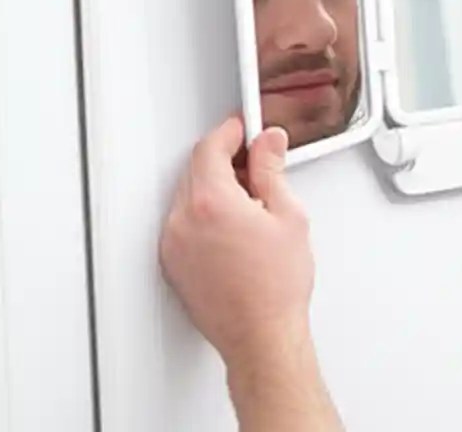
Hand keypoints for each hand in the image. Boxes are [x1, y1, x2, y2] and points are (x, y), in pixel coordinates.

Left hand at [159, 117, 313, 370]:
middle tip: (257, 165)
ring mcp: (173, 244)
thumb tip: (268, 144)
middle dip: (225, 161)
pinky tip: (235, 229)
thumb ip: (272, 171)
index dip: (231, 132)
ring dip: (214, 189)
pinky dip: (203, 216)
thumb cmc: (276, 287)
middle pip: (196, 170)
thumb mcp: (288, 215)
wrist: (261, 334)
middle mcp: (183, 220)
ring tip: (252, 205)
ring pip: (188, 196)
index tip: (244, 129)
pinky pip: (183, 224)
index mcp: (211, 202)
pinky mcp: (173, 264)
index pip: (211, 148)